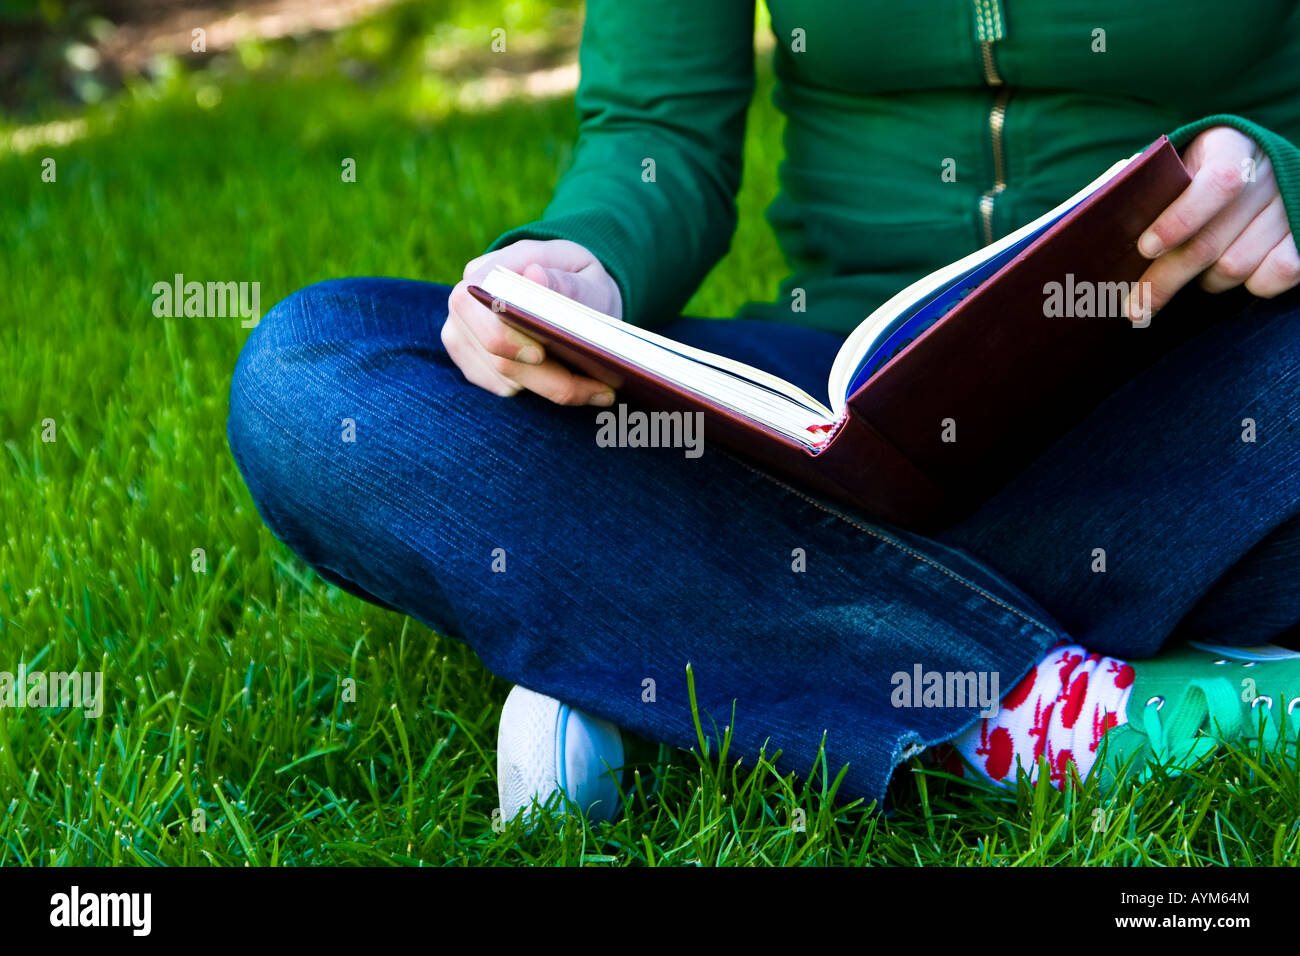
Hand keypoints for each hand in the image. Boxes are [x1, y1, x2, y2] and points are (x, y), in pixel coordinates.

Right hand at [442, 239, 621, 404]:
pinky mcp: (471, 360)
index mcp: (490, 269)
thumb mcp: (586, 275)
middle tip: (600, 390)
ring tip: (599, 390)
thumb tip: (535, 275)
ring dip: (552, 388)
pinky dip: (541, 392)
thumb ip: (565, 279)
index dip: (504, 336)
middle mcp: (465, 301)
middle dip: (547, 378)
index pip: (478, 305)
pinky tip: (575, 387)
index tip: (541, 355)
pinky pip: (501, 388)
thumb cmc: (579, 281)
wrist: (571, 292)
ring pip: (501, 377)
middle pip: (494, 353)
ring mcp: (462, 333)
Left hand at [1131, 126, 1299, 321]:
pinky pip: (1274, 276)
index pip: (1217, 184)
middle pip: (1211, 242)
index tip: (1145, 249)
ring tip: (1192, 276)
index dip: (1179, 220)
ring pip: (1235, 267)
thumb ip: (1145, 188)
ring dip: (1205, 282)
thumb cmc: (1193, 175)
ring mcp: (1291, 205)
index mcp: (1230, 146)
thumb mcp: (1173, 167)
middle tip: (1134, 307)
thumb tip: (1103, 221)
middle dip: (1164, 280)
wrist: (1253, 169)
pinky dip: (1249, 286)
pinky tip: (1230, 277)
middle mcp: (1268, 174)